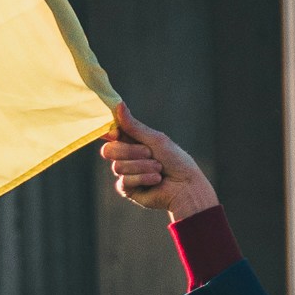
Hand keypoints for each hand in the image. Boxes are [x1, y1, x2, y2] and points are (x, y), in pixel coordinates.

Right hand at [98, 103, 218, 222]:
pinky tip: (157, 180)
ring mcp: (126, 174)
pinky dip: (143, 178)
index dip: (110, 133)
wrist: (186, 185)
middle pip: (109, 151)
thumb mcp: (155, 139)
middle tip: (149, 153)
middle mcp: (126, 157)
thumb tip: (119, 104)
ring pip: (118, 167)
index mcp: (132, 142)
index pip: (111, 135)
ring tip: (159, 169)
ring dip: (142, 166)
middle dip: (131, 151)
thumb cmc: (175, 160)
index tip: (116, 133)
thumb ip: (134, 126)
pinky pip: (124, 181)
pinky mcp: (128, 190)